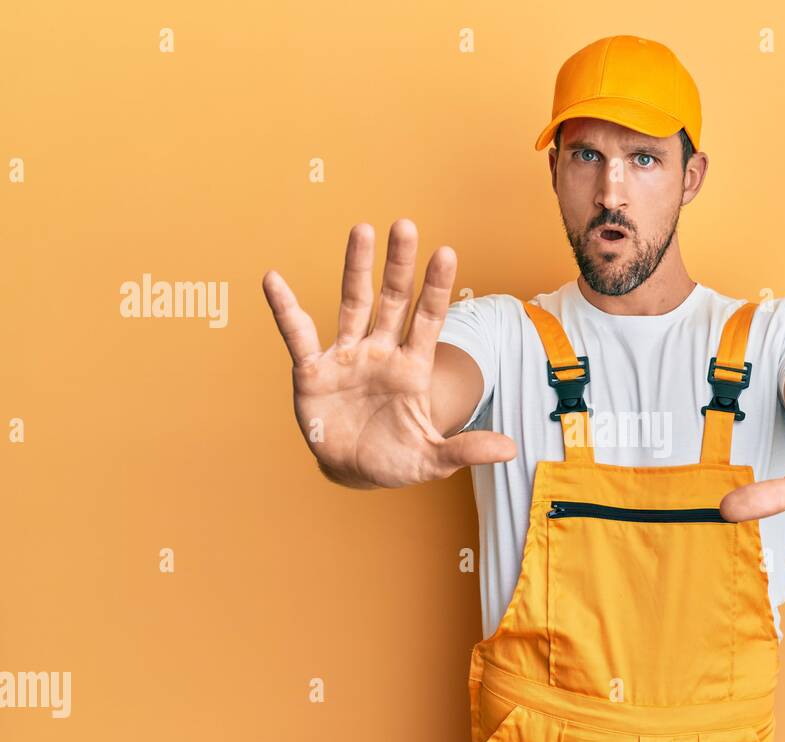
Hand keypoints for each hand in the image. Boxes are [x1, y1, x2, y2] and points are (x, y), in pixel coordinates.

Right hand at [262, 220, 515, 488]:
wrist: (352, 472)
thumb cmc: (394, 460)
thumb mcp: (432, 459)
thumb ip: (466, 450)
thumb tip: (511, 449)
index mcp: (412, 368)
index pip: (429, 320)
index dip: (436, 288)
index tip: (446, 252)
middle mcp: (380, 352)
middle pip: (393, 300)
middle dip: (400, 265)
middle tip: (405, 225)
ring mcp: (346, 357)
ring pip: (352, 304)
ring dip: (356, 268)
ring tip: (361, 229)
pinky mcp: (313, 371)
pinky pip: (297, 335)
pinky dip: (285, 308)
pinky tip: (273, 280)